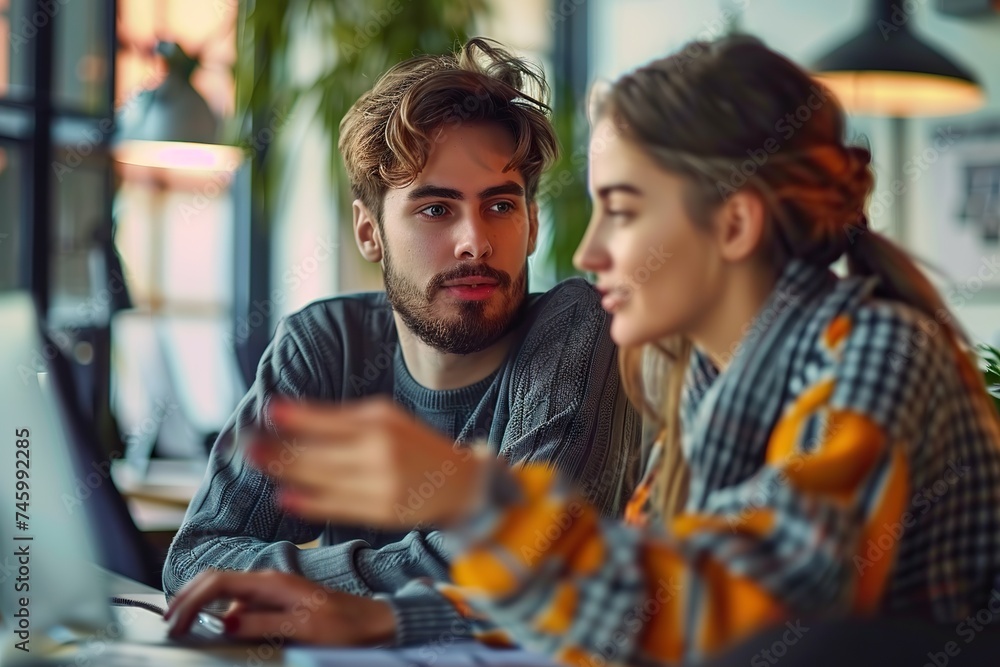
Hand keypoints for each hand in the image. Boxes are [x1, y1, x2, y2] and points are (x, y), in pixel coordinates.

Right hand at [164, 570, 395, 645]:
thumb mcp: (302, 629)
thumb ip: (261, 624)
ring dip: (201, 603)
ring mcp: (273, 588)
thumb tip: (224, 622)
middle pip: (215, 581)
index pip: (217, 582)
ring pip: (225, 590)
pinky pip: (239, 600)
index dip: (189, 601)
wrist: (373, 622)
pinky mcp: (277, 599)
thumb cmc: (344, 626)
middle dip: (187, 599)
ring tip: (182, 623)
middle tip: (168, 624)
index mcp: (272, 582)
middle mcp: (269, 580)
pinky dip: (219, 609)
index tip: (173, 623)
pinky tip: (213, 623)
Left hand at [250, 396, 487, 527]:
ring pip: (322, 479)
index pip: (329, 419)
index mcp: (381, 422)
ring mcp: (382, 484)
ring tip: (260, 464)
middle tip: (249, 444)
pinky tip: (286, 497)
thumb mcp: (388, 418)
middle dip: (280, 447)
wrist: (459, 483)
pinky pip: (337, 507)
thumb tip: (295, 417)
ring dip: (286, 472)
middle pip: (318, 451)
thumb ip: (346, 418)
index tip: (268, 410)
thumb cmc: (417, 445)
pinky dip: (308, 503)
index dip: (296, 416)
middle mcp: (381, 452)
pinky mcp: (382, 512)